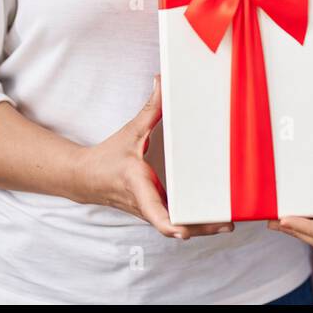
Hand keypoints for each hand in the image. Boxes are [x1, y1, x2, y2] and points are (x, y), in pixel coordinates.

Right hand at [76, 75, 233, 239]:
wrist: (85, 180)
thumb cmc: (108, 157)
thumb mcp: (130, 131)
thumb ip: (150, 109)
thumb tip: (162, 81)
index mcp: (136, 182)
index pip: (151, 209)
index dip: (167, 223)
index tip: (182, 231)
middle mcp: (143, 203)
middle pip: (172, 224)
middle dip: (198, 227)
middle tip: (226, 225)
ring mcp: (148, 212)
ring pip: (176, 228)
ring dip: (200, 229)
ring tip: (227, 225)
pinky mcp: (152, 213)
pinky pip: (174, 223)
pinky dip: (193, 224)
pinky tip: (214, 221)